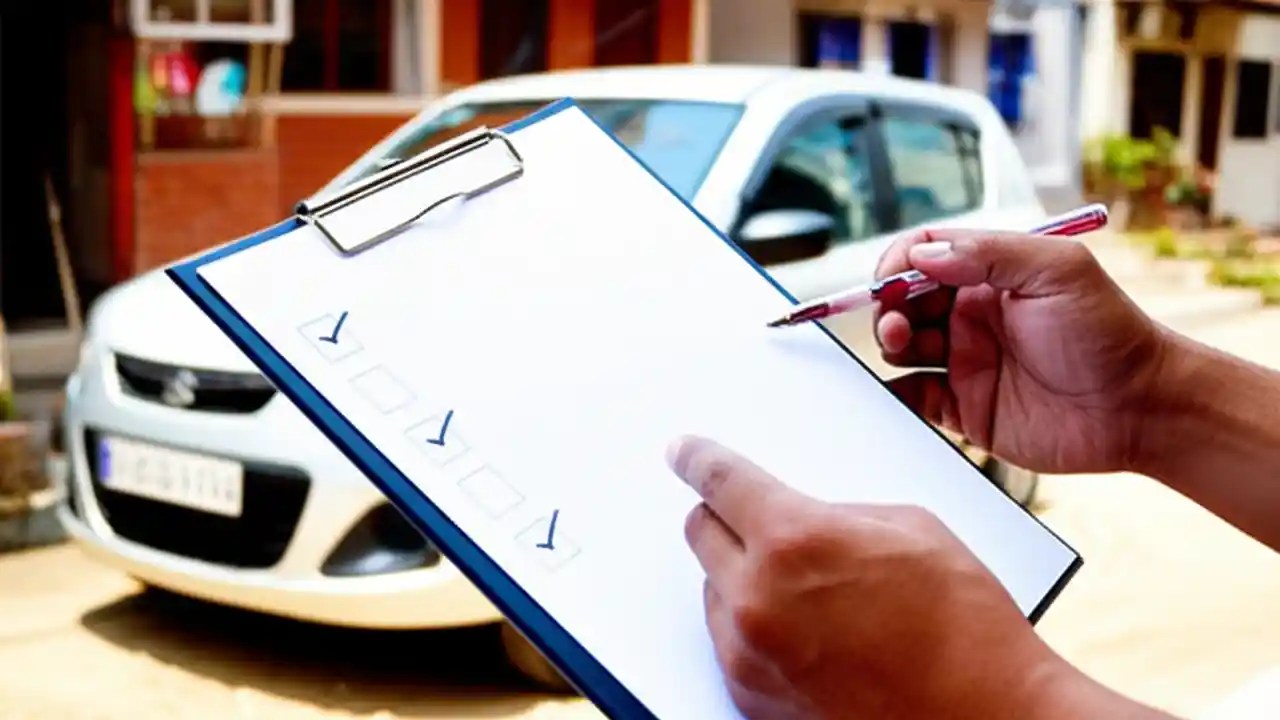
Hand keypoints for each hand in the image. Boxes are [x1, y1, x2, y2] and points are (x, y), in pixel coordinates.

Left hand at [666, 435, 1109, 719]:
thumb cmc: (963, 626)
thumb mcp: (909, 528)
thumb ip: (834, 513)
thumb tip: (800, 516)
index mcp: (794, 540)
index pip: (719, 480)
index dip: (697, 458)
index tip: (682, 451)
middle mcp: (756, 598)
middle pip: (699, 532)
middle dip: (726, 518)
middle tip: (761, 522)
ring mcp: (749, 655)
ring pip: (713, 589)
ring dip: (743, 577)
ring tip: (811, 592)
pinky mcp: (750, 698)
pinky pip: (728, 640)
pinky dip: (753, 625)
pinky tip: (808, 631)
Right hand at [875, 231, 1170, 473]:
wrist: (1140, 408)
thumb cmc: (1110, 333)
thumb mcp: (1058, 271)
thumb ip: (989, 253)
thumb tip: (922, 255)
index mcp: (991, 276)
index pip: (926, 255)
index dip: (899, 263)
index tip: (890, 280)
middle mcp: (973, 317)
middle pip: (905, 302)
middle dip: (889, 307)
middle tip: (898, 323)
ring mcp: (968, 363)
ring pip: (903, 348)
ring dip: (891, 344)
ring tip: (905, 346)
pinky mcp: (967, 410)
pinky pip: (915, 398)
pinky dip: (895, 394)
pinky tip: (898, 389)